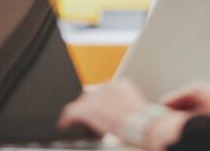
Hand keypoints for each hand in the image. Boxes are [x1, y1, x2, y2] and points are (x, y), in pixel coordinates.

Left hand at [59, 80, 187, 150]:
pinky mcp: (87, 109)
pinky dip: (67, 120)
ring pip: (81, 104)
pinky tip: (65, 125)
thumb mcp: (137, 109)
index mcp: (121, 85)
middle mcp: (107, 87)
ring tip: (82, 125)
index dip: (101, 104)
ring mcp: (96, 97)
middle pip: (91, 95)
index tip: (102, 113)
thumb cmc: (144, 122)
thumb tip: (121, 115)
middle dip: (91, 108)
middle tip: (92, 122)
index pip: (105, 92)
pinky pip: (71, 113)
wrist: (142, 125)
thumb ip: (126, 106)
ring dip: (82, 115)